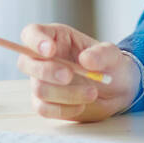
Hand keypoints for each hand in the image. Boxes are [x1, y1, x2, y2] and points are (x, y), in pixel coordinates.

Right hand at [17, 23, 139, 121]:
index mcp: (56, 38)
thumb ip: (102, 53)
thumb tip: (85, 60)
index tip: (50, 50)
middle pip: (26, 63)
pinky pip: (44, 109)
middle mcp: (44, 59)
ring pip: (39, 88)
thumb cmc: (111, 66)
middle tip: (69, 76)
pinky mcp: (46, 103)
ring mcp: (43, 81)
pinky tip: (81, 105)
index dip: (35, 41)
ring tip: (92, 93)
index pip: (32, 33)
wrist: (118, 91)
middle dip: (46, 71)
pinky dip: (64, 109)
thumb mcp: (113, 54)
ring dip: (66, 93)